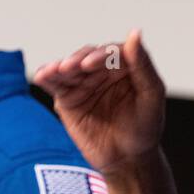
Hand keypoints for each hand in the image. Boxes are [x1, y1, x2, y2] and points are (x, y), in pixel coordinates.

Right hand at [32, 29, 166, 175]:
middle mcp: (102, 70)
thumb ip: (143, 66)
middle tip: (71, 67)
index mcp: (125, 66)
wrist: (128, 159)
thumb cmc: (144, 128)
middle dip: (78, 60)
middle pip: (86, 57)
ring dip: (59, 67)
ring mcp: (83, 83)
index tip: (92, 64)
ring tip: (54, 71)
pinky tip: (42, 75)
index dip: (101, 55)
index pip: (111, 52)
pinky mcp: (67, 97)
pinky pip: (54, 84)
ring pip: (68, 68)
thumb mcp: (151, 96)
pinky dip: (47, 77)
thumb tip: (135, 34)